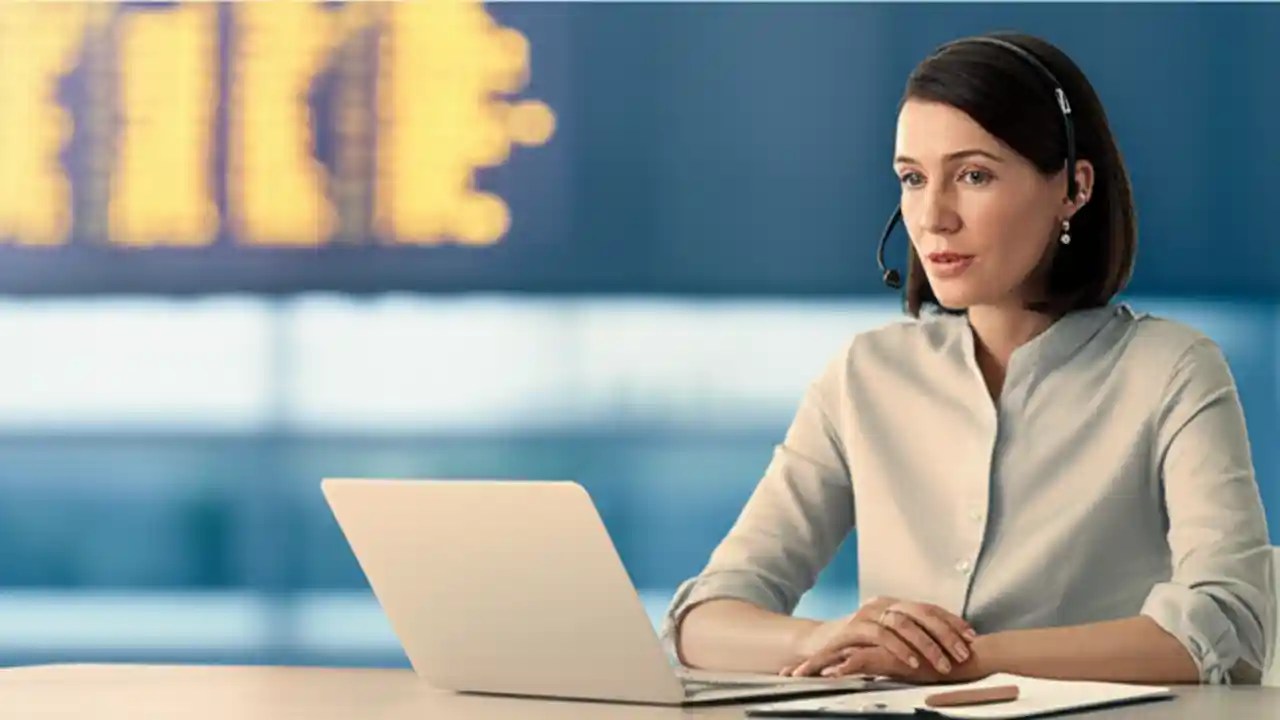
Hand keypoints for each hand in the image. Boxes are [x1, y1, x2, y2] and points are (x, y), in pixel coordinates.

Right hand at [781, 596, 977, 677]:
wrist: (817, 644)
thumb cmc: (856, 644)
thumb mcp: (886, 638)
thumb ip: (909, 637)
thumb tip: (947, 645)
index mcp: (894, 604)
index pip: (929, 608)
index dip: (952, 621)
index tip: (972, 637)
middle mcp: (883, 604)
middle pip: (921, 613)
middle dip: (946, 633)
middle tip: (963, 653)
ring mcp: (867, 614)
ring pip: (904, 623)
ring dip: (927, 644)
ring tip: (942, 663)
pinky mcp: (853, 628)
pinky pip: (881, 636)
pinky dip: (899, 649)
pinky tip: (912, 662)